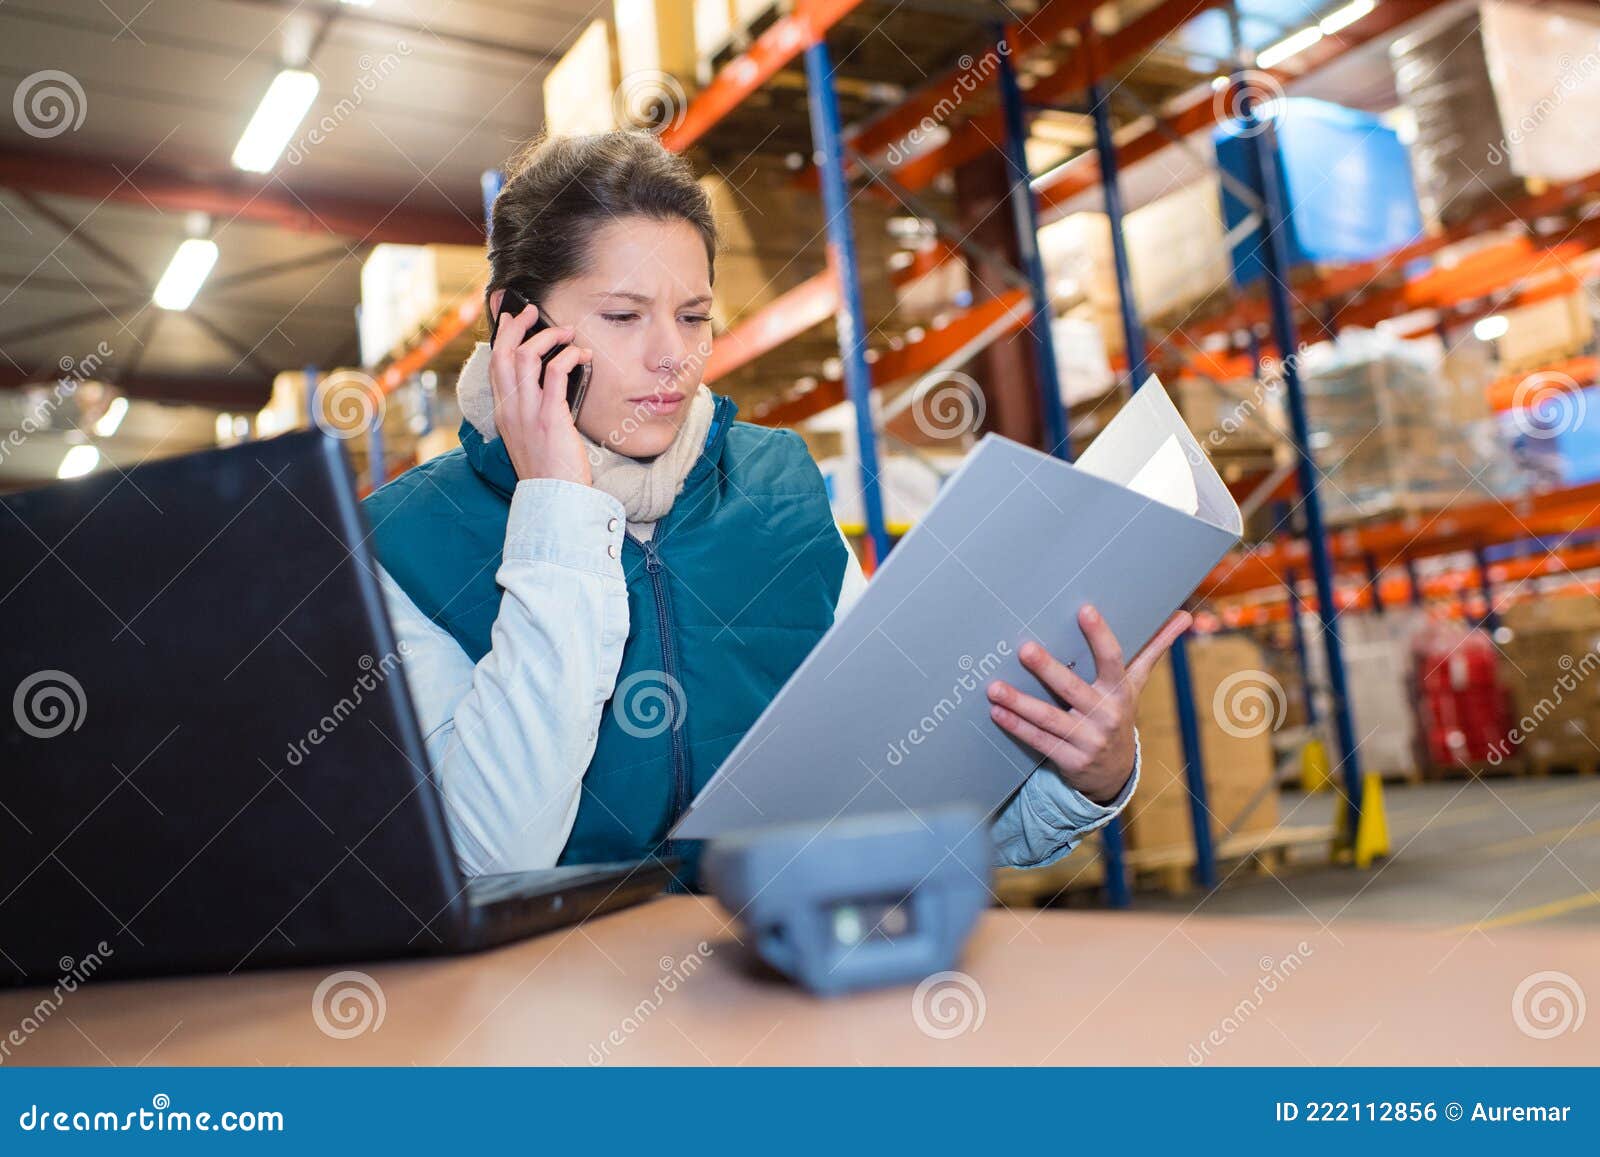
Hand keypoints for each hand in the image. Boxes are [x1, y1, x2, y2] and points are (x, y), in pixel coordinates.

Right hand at [488, 299, 593, 484]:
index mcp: (503, 413)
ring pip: (525, 357)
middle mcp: (509, 409)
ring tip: (566, 332)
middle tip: (533, 311)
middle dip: (516, 325)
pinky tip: (582, 355)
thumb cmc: (550, 470)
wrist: (554, 499)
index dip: (502, 337)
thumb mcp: (532, 437)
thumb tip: (554, 382)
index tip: (511, 318)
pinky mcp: (549, 417)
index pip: (495, 365)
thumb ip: (534, 410)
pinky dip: (569, 357)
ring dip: (547, 337)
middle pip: (503, 353)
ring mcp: (527, 413)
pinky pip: (555, 374)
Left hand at [986, 606, 1192, 804]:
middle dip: (1047, 669)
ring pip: (1049, 718)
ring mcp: (1087, 740)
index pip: (1113, 659)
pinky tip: (997, 712)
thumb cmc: (1118, 713)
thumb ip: (1154, 649)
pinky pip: (1039, 741)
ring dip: (1020, 702)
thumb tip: (1184, 616)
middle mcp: (1105, 715)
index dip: (1099, 635)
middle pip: (1073, 688)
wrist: (1115, 772)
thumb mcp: (1136, 684)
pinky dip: (1016, 726)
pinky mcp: (1069, 760)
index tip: (1084, 610)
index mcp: (1120, 691)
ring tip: (993, 688)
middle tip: (1024, 649)